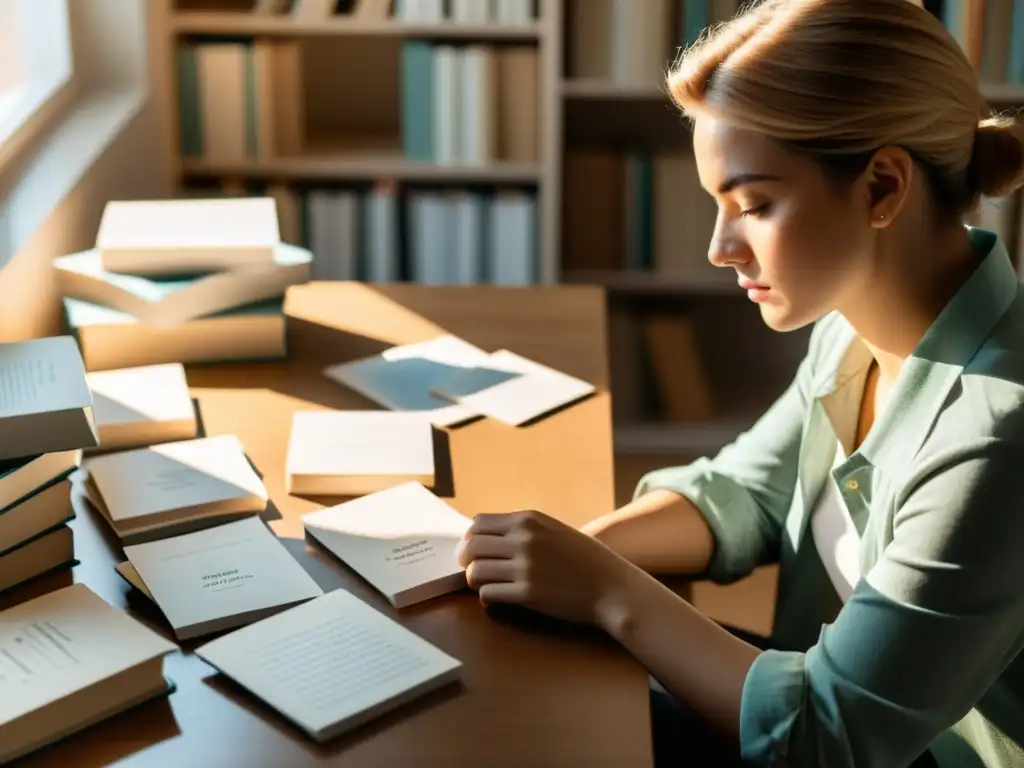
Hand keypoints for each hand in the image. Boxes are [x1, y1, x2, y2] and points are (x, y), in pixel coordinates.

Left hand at [455, 509, 631, 625]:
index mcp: (528, 520)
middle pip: (471, 546)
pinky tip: (498, 598)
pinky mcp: (527, 594)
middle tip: (472, 570)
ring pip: (475, 572)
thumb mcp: (554, 530)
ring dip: (475, 580)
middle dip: (466, 560)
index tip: (473, 550)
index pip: (478, 523)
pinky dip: (487, 597)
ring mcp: (525, 567)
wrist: (612, 587)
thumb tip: (489, 536)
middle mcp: (523, 539)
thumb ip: (525, 529)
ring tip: (486, 585)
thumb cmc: (585, 559)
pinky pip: (488, 594)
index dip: (470, 538)